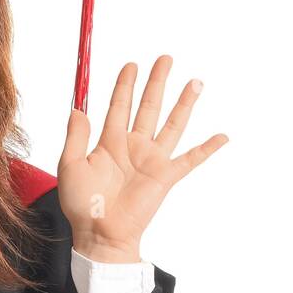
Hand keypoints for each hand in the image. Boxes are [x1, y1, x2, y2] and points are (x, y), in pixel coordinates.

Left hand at [57, 55, 226, 262]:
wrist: (99, 234)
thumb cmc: (81, 205)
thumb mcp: (70, 165)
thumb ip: (75, 136)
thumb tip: (77, 108)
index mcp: (109, 142)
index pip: (119, 106)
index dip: (125, 85)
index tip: (131, 64)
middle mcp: (133, 147)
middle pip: (148, 107)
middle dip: (156, 83)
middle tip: (165, 58)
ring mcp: (151, 160)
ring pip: (172, 125)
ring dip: (184, 104)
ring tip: (195, 82)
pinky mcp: (165, 177)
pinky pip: (190, 160)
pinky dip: (207, 149)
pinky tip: (222, 137)